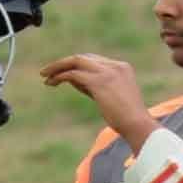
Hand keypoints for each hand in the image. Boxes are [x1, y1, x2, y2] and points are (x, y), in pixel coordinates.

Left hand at [40, 53, 158, 152]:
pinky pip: (74, 74)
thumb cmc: (127, 119)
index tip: (64, 76)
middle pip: (84, 57)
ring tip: (45, 76)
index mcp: (122, 68)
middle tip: (48, 72)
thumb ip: (95, 87)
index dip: (77, 67)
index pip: (94, 60)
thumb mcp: (112, 98)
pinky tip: (51, 82)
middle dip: (65, 63)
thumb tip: (75, 81)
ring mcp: (107, 72)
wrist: (138, 125)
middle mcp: (115, 66)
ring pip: (76, 61)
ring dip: (58, 67)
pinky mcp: (99, 81)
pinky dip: (61, 76)